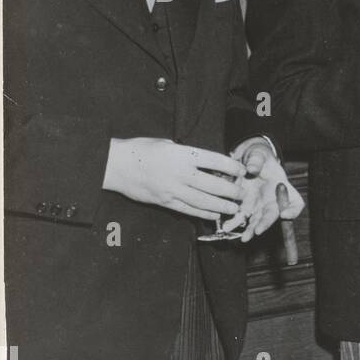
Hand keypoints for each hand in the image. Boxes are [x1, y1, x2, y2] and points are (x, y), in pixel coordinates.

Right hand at [103, 137, 243, 219]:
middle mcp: (180, 173)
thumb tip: (208, 162)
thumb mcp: (168, 143)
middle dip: (231, 191)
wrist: (116, 165)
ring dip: (221, 206)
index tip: (242, 170)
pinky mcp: (165, 201)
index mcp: (182, 155)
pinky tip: (215, 215)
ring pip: (202, 201)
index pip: (214, 161)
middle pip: (212, 185)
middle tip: (242, 193)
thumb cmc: (142, 150)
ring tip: (234, 208)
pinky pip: (188, 210)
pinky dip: (203, 213)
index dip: (232, 167)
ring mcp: (172, 189)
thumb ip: (187, 153)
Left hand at [226, 137, 304, 241]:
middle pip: (273, 215)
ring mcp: (259, 205)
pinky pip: (241, 218)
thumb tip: (251, 168)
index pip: (295, 202)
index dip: (293, 210)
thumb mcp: (259, 154)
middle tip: (258, 230)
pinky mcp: (245, 207)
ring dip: (250, 230)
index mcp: (282, 187)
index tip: (285, 214)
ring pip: (257, 221)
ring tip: (244, 237)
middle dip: (265, 224)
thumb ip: (256, 160)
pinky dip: (235, 223)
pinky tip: (228, 226)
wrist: (246, 161)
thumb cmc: (258, 157)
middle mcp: (273, 200)